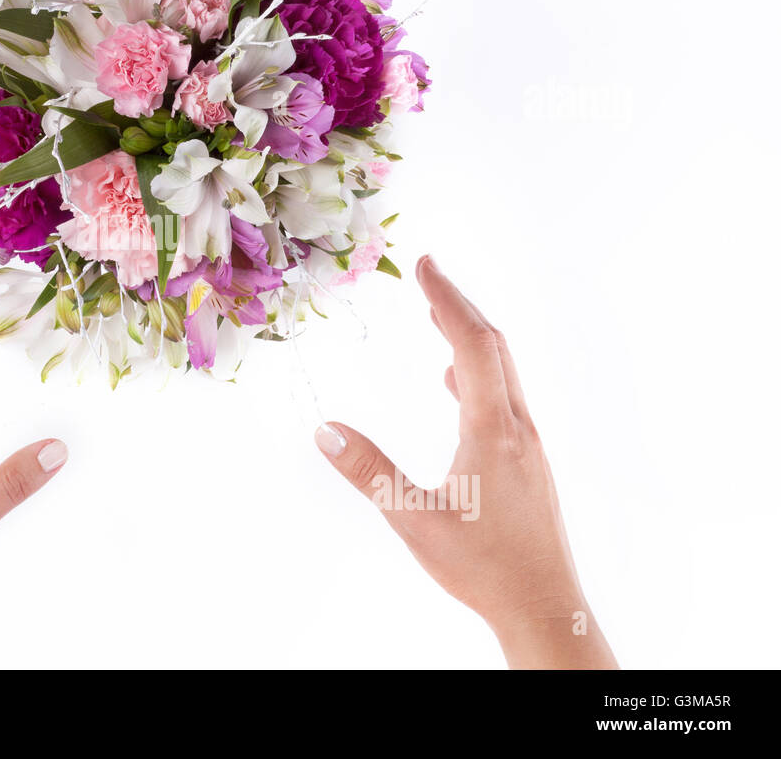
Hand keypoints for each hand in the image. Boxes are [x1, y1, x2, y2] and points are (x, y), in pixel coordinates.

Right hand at [314, 256, 616, 668]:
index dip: (447, 299)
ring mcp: (529, 445)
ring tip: (437, 316)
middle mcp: (519, 428)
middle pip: (495, 346)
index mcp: (494, 430)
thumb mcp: (413, 521)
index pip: (472, 344)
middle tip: (429, 272)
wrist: (545, 607)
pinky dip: (480, 371)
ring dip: (471, 336)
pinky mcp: (529, 463)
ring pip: (503, 372)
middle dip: (459, 305)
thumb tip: (324, 429)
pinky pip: (505, 397)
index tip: (425, 263)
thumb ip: (369, 472)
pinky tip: (457, 383)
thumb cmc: (483, 568)